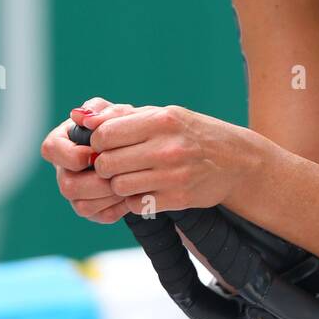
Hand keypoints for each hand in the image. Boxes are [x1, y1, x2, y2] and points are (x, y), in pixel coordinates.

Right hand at [40, 97, 134, 223]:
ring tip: (131, 181)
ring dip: (110, 194)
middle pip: (67, 185)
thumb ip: (102, 111)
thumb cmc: (127, 125)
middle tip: (121, 171)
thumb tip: (81, 115)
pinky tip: (134, 192)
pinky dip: (120, 205)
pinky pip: (101, 215)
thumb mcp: (119, 113)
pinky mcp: (94, 209)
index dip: (72, 155)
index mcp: (63, 142)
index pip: (51, 150)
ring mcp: (77, 192)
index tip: (96, 152)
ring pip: (83, 205)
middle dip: (97, 180)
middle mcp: (64, 170)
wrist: (147, 148)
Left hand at [84, 105, 256, 214]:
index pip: (104, 135)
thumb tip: (82, 118)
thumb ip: (123, 116)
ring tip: (133, 175)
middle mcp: (168, 147)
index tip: (107, 144)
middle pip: (107, 163)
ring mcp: (173, 175)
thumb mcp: (164, 115)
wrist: (236, 161)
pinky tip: (148, 188)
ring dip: (119, 183)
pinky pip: (135, 203)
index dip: (98, 142)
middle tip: (117, 163)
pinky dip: (135, 198)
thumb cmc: (193, 134)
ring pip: (118, 186)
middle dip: (105, 165)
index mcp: (162, 120)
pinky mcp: (177, 198)